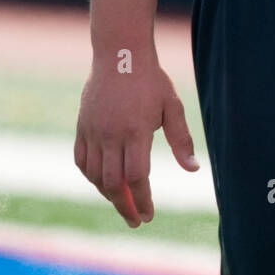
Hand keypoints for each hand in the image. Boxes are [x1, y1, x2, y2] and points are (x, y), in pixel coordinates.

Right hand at [74, 57, 198, 227]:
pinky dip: (91, 177)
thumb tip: (193, 170)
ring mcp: (93, 131)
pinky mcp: (82, 127)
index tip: (148, 215)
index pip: (136, 177)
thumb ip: (181, 140)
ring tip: (123, 203)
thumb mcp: (172, 106)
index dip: (142, 200)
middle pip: (113, 183)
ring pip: (95, 175)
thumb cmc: (151, 80)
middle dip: (124, 206)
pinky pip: (81, 160)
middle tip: (136, 220)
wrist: (120, 54)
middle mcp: (111, 134)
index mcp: (135, 131)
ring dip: (108, 194)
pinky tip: (103, 183)